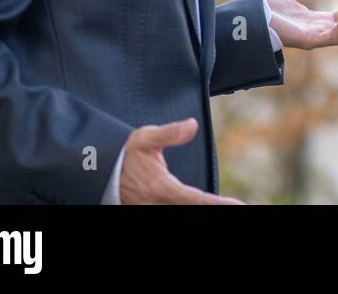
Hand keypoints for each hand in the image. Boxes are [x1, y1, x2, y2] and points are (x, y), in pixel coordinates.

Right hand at [119, 118, 243, 204]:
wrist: (99, 170)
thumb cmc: (125, 153)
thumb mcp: (146, 138)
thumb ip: (170, 133)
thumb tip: (192, 125)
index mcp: (161, 187)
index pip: (196, 198)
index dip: (217, 203)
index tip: (237, 205)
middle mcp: (158, 203)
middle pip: (192, 210)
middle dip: (213, 208)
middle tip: (238, 207)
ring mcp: (152, 209)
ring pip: (182, 212)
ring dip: (202, 209)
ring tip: (225, 206)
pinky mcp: (149, 209)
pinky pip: (172, 210)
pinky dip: (189, 208)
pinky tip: (202, 205)